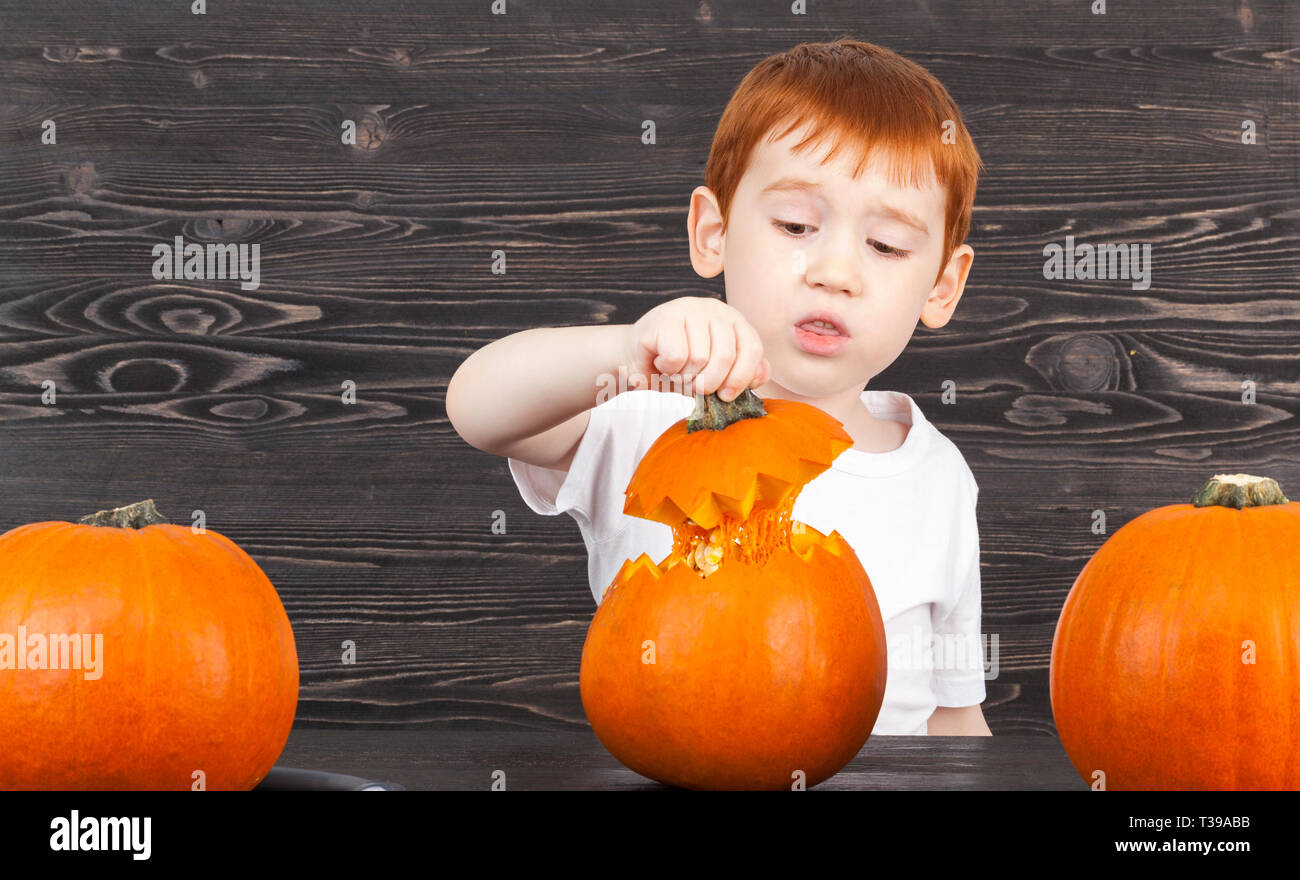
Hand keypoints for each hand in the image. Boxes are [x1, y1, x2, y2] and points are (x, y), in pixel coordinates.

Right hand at [621, 296, 770, 400]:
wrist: (637, 356)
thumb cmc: (680, 366)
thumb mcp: (715, 372)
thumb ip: (742, 373)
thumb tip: (761, 376)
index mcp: (733, 321)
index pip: (752, 348)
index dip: (742, 377)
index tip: (727, 396)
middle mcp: (715, 309)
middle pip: (726, 356)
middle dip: (709, 383)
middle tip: (694, 387)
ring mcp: (689, 309)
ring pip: (700, 358)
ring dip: (685, 377)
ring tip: (676, 372)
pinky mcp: (665, 317)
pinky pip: (677, 355)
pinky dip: (668, 369)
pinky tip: (662, 362)